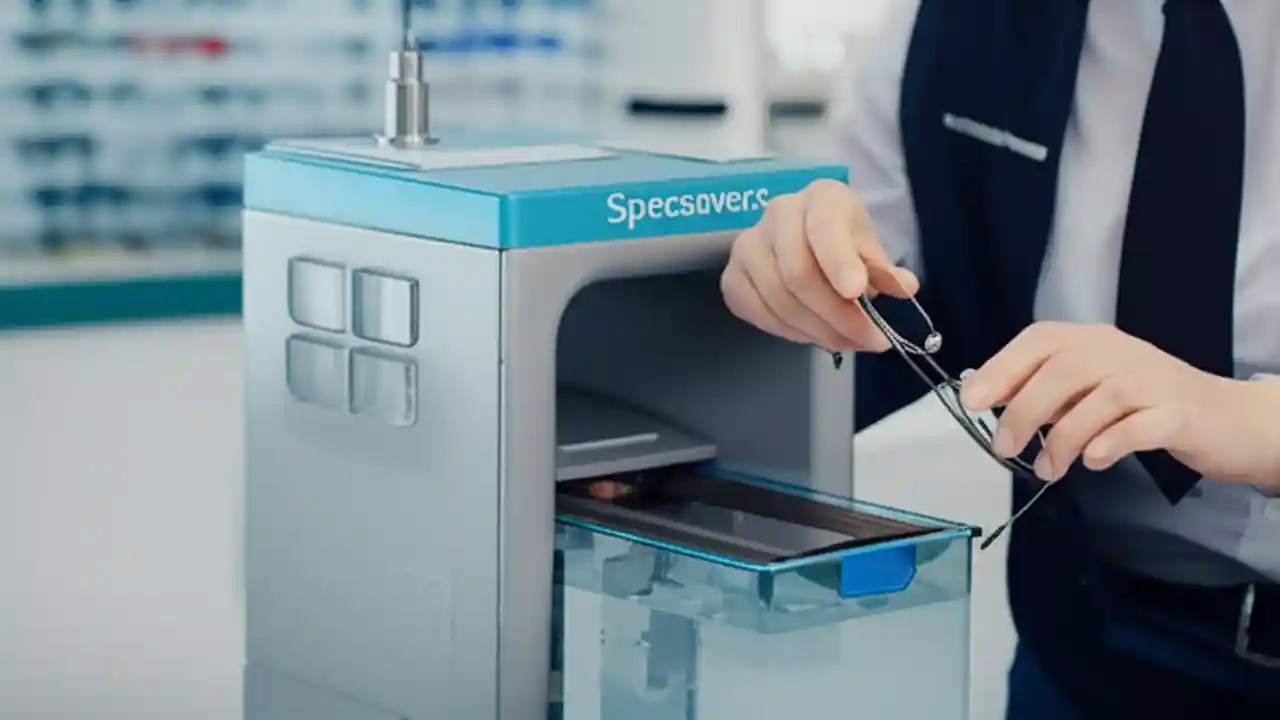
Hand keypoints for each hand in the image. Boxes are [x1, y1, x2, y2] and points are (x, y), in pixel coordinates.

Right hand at [720, 178, 919, 350]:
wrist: (805, 238)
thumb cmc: (842, 241)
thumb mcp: (870, 250)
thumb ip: (885, 271)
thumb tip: (905, 287)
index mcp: (820, 198)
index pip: (824, 228)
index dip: (839, 262)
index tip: (857, 291)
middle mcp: (777, 213)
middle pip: (799, 274)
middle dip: (837, 315)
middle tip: (869, 340)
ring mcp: (748, 245)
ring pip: (778, 298)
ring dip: (817, 330)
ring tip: (847, 343)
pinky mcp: (732, 277)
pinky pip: (756, 312)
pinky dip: (788, 331)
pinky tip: (812, 334)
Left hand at [960, 322, 1279, 490]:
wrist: (1224, 416)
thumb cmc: (1145, 403)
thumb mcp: (1089, 388)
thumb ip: (1046, 389)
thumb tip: (991, 397)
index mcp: (1092, 341)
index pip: (1039, 341)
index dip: (1003, 368)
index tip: (974, 401)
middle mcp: (1120, 353)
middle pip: (1063, 372)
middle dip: (1024, 411)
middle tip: (1004, 447)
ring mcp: (1153, 381)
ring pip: (1098, 401)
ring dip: (1062, 440)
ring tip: (1047, 469)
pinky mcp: (1179, 414)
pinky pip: (1139, 426)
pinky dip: (1110, 443)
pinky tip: (1093, 461)